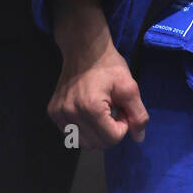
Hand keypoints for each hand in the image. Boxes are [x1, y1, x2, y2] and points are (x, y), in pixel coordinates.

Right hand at [49, 16, 149, 148]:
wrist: (84, 49)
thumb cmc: (109, 66)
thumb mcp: (129, 87)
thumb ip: (137, 114)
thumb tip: (139, 138)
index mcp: (90, 108)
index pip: (112, 139)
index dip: (122, 126)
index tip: (121, 109)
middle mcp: (70, 114)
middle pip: (97, 144)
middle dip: (110, 131)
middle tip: (112, 109)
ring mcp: (58, 114)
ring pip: (83, 142)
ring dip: (96, 133)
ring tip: (101, 112)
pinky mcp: (52, 112)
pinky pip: (70, 134)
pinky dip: (82, 129)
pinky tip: (88, 112)